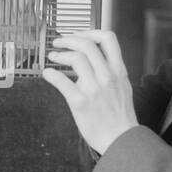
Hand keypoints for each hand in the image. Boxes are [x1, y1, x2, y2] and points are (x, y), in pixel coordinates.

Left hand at [41, 30, 138, 155]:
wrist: (121, 140)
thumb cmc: (120, 116)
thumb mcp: (124, 86)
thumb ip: (112, 70)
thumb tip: (97, 57)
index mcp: (118, 70)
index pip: (107, 39)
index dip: (89, 32)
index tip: (77, 35)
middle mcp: (107, 76)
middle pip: (87, 44)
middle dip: (68, 39)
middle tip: (58, 43)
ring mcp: (94, 89)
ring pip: (76, 58)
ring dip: (60, 54)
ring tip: (53, 57)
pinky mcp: (81, 102)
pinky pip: (63, 82)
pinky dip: (52, 74)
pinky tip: (48, 73)